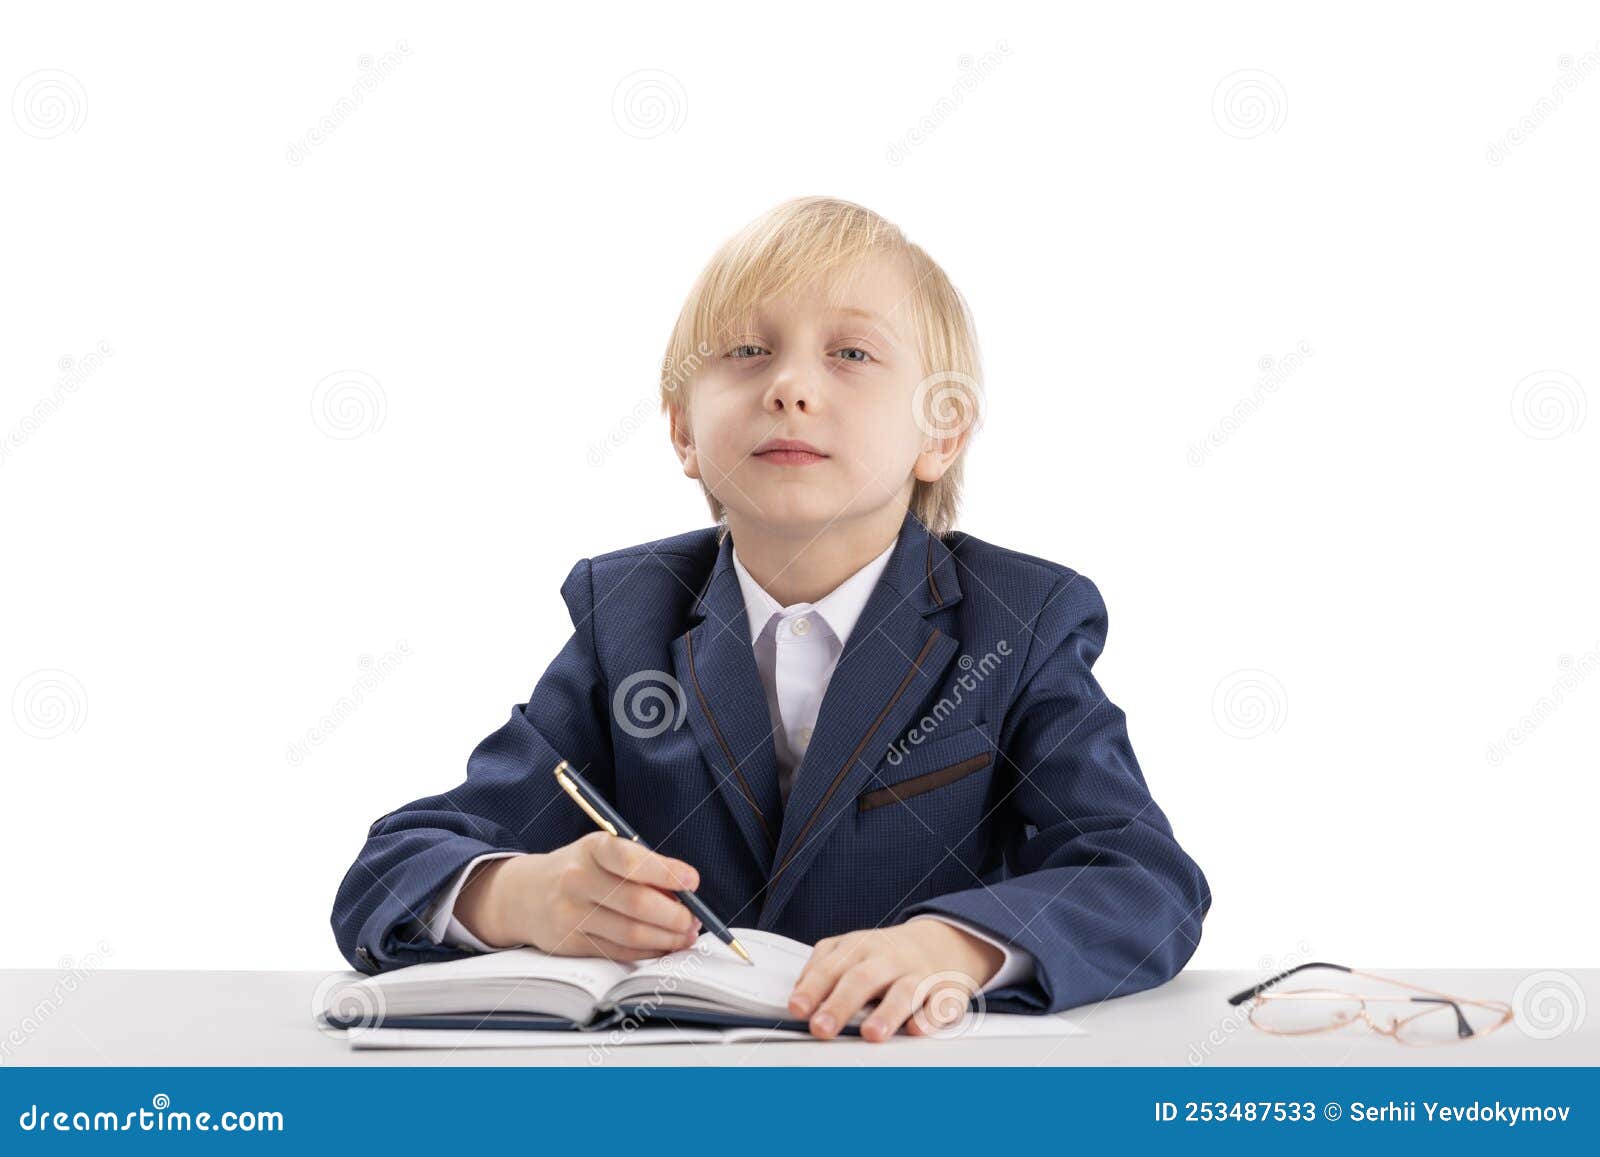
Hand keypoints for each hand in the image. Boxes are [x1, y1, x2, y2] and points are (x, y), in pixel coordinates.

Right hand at [454, 833, 703, 961]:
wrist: (526, 894)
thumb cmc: (581, 869)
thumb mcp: (604, 853)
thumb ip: (641, 868)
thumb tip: (684, 894)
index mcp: (592, 848)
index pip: (631, 860)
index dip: (666, 872)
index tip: (692, 881)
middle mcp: (577, 880)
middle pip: (636, 903)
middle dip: (675, 915)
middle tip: (694, 920)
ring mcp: (570, 915)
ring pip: (630, 934)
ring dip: (667, 938)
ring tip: (685, 935)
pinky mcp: (570, 944)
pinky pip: (618, 952)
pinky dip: (648, 952)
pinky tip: (663, 946)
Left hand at [786, 921, 1003, 1041]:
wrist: (940, 943)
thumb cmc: (885, 956)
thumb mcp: (850, 951)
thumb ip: (822, 971)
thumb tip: (798, 998)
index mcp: (860, 948)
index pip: (832, 967)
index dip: (813, 988)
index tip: (798, 1008)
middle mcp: (888, 960)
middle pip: (863, 977)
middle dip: (841, 1004)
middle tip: (822, 1028)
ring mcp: (918, 974)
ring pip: (904, 990)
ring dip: (887, 1012)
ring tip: (871, 1034)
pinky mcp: (946, 991)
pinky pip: (942, 1003)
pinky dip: (931, 1016)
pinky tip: (917, 1029)